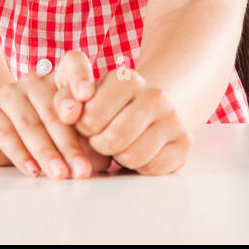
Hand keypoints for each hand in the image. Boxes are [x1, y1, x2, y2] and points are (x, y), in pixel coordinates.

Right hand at [0, 50, 110, 178]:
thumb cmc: (45, 134)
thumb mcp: (69, 135)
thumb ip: (87, 141)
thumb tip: (103, 158)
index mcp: (59, 79)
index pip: (72, 65)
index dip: (80, 77)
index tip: (87, 96)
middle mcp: (34, 82)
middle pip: (53, 111)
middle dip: (70, 144)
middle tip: (82, 169)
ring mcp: (9, 95)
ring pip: (30, 125)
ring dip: (47, 153)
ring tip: (60, 174)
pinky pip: (6, 135)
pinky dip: (21, 155)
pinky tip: (33, 171)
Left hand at [66, 65, 192, 175]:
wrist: (149, 106)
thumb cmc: (107, 104)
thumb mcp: (82, 93)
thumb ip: (64, 99)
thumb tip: (67, 113)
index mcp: (125, 78)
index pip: (91, 119)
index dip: (84, 129)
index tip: (89, 123)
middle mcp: (154, 94)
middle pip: (113, 140)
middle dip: (101, 146)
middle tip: (103, 138)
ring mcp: (173, 118)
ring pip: (133, 157)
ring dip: (120, 157)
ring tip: (121, 144)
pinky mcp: (184, 142)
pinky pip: (152, 169)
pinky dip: (140, 167)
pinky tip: (139, 151)